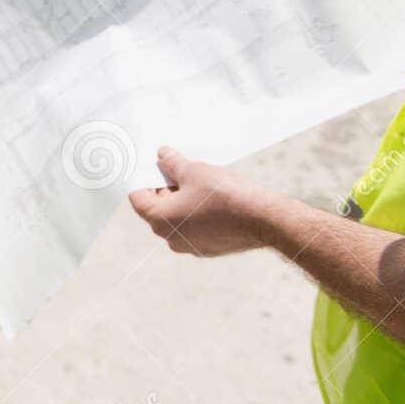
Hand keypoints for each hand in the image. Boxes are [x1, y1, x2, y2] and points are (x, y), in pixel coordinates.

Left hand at [127, 146, 277, 257]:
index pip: (138, 199)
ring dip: (183, 199)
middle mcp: (171, 238)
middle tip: (177, 167)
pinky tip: (212, 198)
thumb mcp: (194, 171)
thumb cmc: (226, 195)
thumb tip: (162, 155)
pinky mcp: (209, 248)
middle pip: (158, 208)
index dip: (143, 179)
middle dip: (165, 187)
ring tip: (198, 180)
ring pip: (178, 218)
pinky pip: (195, 226)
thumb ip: (173, 163)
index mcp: (160, 221)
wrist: (265, 219)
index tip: (151, 166)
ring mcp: (191, 246)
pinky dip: (197, 212)